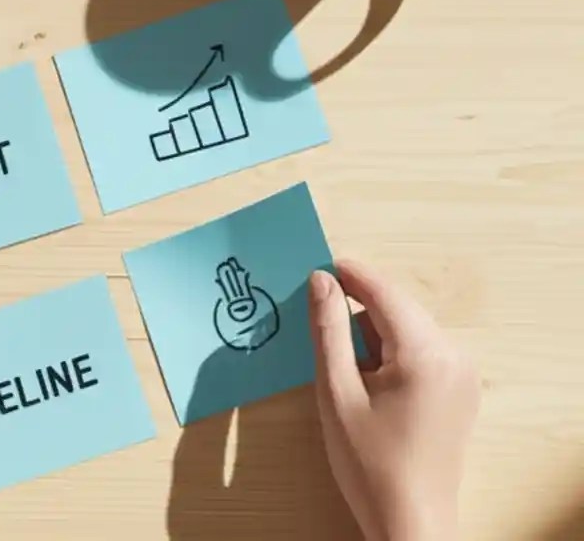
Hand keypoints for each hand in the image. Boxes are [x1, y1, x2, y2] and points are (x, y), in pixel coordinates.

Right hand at [308, 260, 480, 540]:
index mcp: (426, 355)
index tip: (316, 264)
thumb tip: (320, 281)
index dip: (350, 275)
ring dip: (373, 333)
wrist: (410, 521)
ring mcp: (463, 375)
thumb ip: (327, 331)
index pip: (385, 294)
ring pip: (409, 330)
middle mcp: (454, 357)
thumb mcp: (336, 393)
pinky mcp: (461, 392)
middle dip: (358, 307)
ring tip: (340, 362)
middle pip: (399, 310)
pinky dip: (391, 353)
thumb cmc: (368, 462)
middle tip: (315, 315)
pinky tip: (366, 377)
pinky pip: (422, 353)